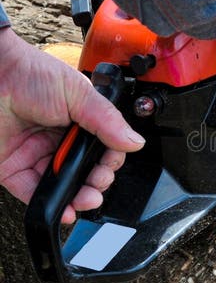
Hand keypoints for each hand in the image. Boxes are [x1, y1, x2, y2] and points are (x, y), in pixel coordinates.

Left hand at [0, 28, 144, 222]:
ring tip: (86, 198)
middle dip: (97, 182)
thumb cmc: (29, 74)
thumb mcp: (78, 93)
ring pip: (63, 186)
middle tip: (99, 180)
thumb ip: (107, 120)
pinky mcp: (14, 169)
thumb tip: (134, 141)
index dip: (110, 160)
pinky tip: (66, 209)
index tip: (111, 163)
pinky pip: (33, 194)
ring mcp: (36, 155)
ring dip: (78, 197)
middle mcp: (58, 139)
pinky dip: (50, 205)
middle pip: (85, 171)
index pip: (102, 149)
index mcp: (78, 120)